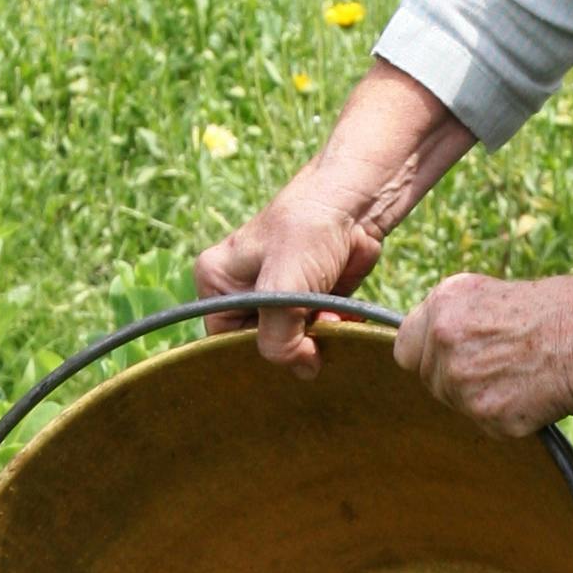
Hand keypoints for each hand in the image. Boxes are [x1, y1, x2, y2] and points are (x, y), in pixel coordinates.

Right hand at [193, 180, 385, 371]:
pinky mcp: (310, 301)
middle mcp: (241, 293)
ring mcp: (278, 299)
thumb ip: (278, 338)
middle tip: (316, 336)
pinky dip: (333, 332)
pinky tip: (345, 317)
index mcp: (216, 284)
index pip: (224, 342)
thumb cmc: (307, 230)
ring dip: (317, 340)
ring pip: (293, 343)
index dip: (256, 354)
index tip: (290, 350)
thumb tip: (303, 370)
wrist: (356, 201)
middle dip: (292, 346)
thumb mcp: (283, 288)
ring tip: (333, 317)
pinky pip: (317, 334)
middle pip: (261, 346)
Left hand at [393, 274, 572, 436]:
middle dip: (457, 377)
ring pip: (457, 403)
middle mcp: (443, 341)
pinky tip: (534, 393)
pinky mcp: (487, 416)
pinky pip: (487, 424)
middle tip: (499, 365)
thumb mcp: (495, 292)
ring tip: (521, 375)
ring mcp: (462, 383)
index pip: (406, 346)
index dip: (429, 353)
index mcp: (444, 305)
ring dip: (482, 397)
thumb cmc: (561, 309)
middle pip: (429, 379)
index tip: (450, 356)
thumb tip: (440, 338)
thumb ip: (458, 317)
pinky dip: (508, 416)